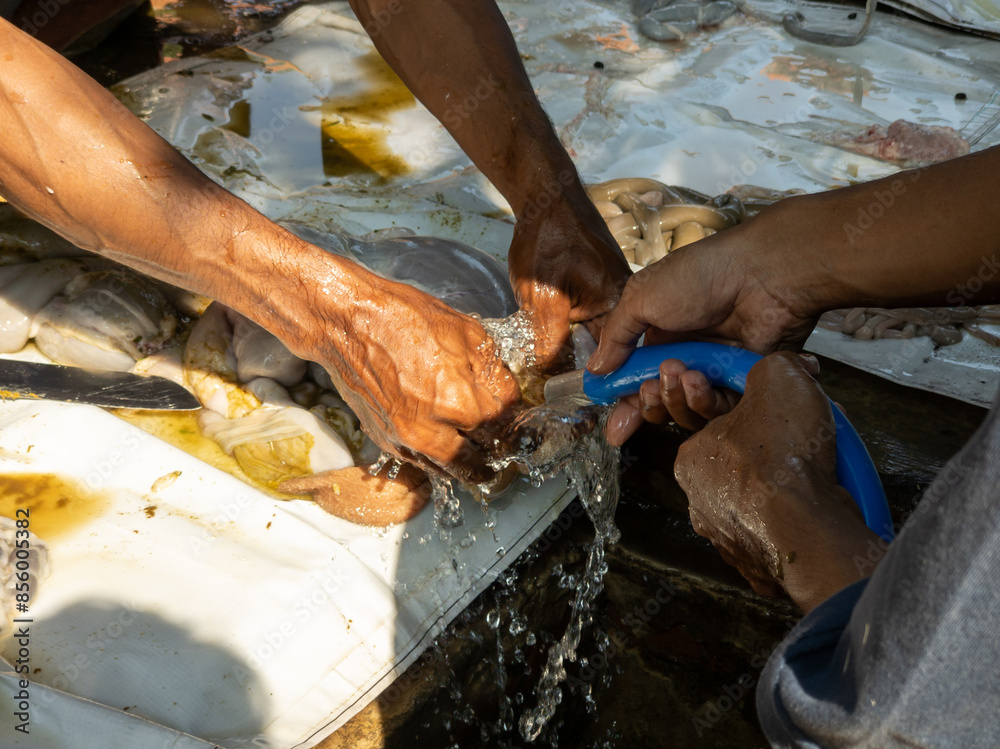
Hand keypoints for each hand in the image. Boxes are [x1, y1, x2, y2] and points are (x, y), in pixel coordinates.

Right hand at [293, 268, 522, 484]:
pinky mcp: (385, 440)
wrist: (348, 323)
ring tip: (479, 453)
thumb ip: (493, 371)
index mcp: (459, 403)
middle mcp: (432, 431)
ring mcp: (405, 440)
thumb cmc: (404, 319)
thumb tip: (507, 395)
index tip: (515, 417)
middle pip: (479, 461)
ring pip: (450, 471)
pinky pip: (421, 464)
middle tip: (503, 444)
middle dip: (495, 453)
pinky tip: (445, 442)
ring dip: (468, 465)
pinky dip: (437, 459)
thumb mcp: (466, 332)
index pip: (503, 427)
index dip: (514, 421)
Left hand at [508, 196, 630, 371]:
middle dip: (591, 365)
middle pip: (610, 345)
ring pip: (598, 330)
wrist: (548, 196)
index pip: (615, 356)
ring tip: (561, 364)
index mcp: (619, 304)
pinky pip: (593, 313)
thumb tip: (550, 372)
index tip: (584, 399)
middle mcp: (626, 298)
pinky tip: (561, 331)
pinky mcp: (603, 280)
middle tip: (566, 385)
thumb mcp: (541, 299)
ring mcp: (616, 288)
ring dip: (580, 345)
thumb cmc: (547, 241)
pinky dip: (577, 325)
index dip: (599, 378)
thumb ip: (548, 339)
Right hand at [587, 209, 819, 442]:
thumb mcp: (642, 297)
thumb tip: (596, 370)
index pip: (637, 381)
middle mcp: (687, 356)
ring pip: (689, 411)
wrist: (760, 275)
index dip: (625, 406)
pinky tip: (700, 379)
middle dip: (650, 404)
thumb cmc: (699, 277)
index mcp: (660, 336)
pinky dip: (705, 400)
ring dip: (676, 400)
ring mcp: (716, 371)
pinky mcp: (744, 383)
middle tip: (650, 388)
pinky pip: (720, 410)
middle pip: (662, 404)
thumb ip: (616, 336)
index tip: (614, 428)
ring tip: (679, 374)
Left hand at [673, 352, 877, 611]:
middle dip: (772, 447)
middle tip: (804, 437)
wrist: (807, 528)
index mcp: (691, 457)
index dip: (755, 408)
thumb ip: (773, 365)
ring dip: (787, 485)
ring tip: (820, 468)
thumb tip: (785, 365)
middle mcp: (699, 500)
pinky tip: (820, 505)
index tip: (782, 406)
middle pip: (740, 462)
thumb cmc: (782, 457)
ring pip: (759, 499)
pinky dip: (797, 520)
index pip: (719, 424)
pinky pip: (778, 534)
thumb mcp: (777, 379)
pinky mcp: (756, 564)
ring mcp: (726, 537)